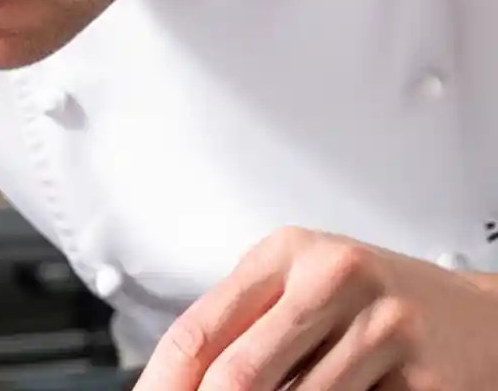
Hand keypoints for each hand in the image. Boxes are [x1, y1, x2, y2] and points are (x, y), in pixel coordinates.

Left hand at [134, 226, 497, 389]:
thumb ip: (241, 324)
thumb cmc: (374, 302)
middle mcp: (334, 278)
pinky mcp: (427, 378)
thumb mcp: (301, 289)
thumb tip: (175, 382)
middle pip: (238, 374)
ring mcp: (384, 327)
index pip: (198, 330)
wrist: (482, 318)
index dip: (164, 384)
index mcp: (287, 253)